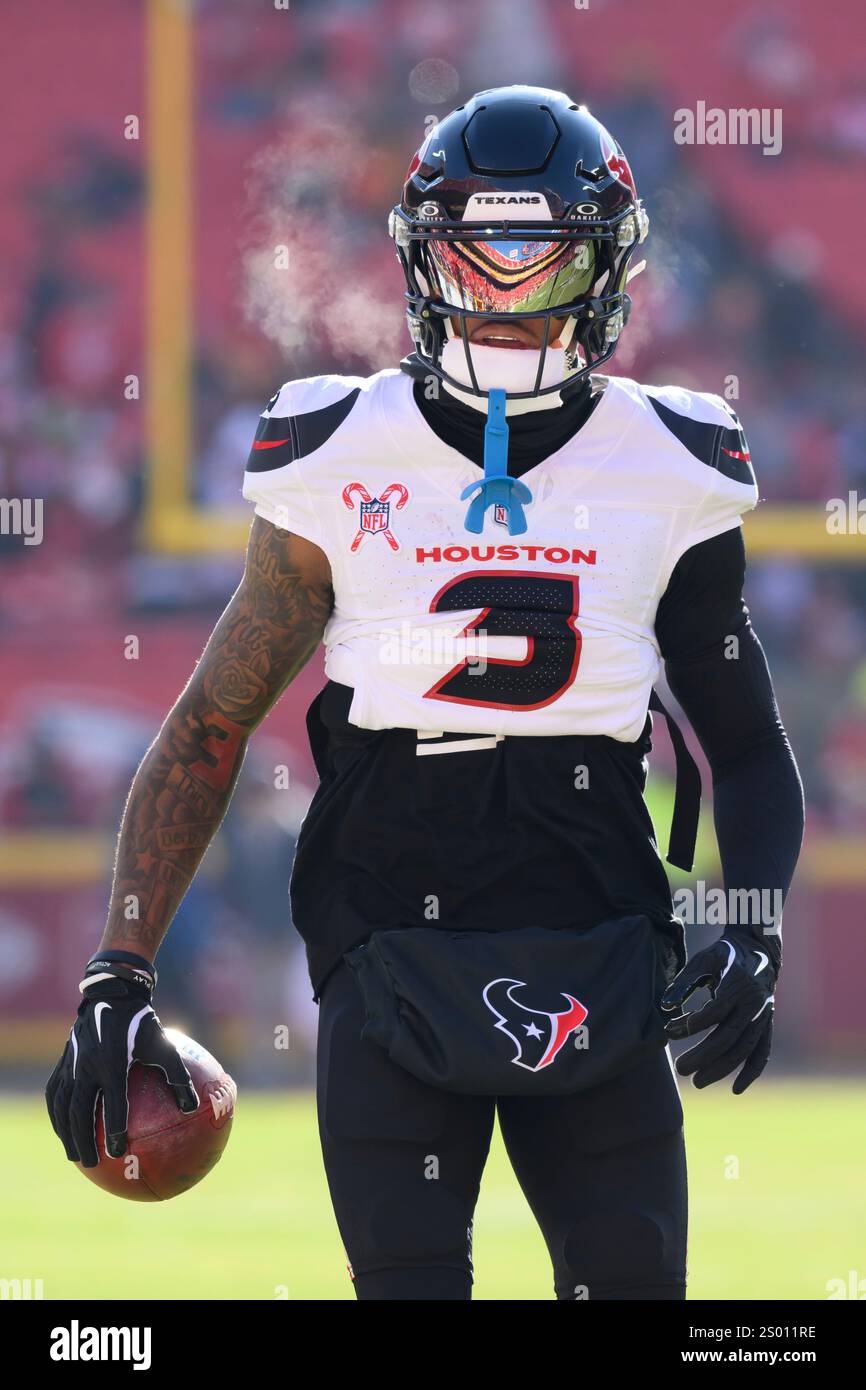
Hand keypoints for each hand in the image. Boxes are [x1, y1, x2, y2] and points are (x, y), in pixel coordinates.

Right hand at [45, 957, 198, 1165]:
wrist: (112, 994)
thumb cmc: (143, 1023)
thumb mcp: (164, 1045)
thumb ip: (177, 1076)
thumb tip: (193, 1107)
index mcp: (114, 1063)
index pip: (113, 1104)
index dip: (114, 1130)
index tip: (118, 1153)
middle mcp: (88, 1066)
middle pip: (80, 1112)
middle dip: (84, 1140)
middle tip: (91, 1164)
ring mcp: (72, 1064)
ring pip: (63, 1106)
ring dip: (66, 1132)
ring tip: (73, 1154)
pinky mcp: (64, 1061)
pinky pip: (55, 1092)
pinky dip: (56, 1113)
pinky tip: (63, 1128)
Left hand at [661, 934, 775, 1092]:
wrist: (759, 951)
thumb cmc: (724, 956)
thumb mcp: (703, 960)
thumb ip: (684, 982)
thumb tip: (665, 1007)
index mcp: (738, 985)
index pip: (714, 1012)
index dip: (691, 1025)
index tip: (669, 1032)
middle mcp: (754, 1004)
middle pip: (728, 1037)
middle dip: (703, 1056)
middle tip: (680, 1069)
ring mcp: (763, 1017)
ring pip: (743, 1049)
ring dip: (721, 1069)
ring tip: (697, 1082)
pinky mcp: (767, 1025)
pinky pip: (761, 1052)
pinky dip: (751, 1072)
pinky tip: (735, 1089)